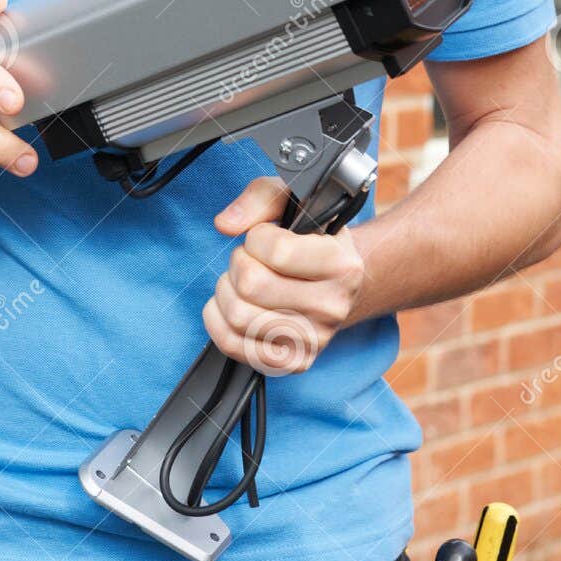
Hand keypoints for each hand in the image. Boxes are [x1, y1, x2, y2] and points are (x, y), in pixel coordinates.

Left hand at [203, 177, 365, 374]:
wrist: (336, 280)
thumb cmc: (309, 235)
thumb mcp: (295, 199)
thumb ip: (260, 198)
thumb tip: (225, 225)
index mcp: (342, 264)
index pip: (279, 252)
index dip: (257, 237)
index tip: (265, 236)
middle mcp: (333, 306)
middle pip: (251, 285)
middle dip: (238, 263)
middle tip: (250, 259)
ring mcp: (314, 339)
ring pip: (238, 316)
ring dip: (227, 290)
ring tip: (244, 280)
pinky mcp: (293, 362)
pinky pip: (232, 346)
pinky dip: (218, 319)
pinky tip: (231, 302)